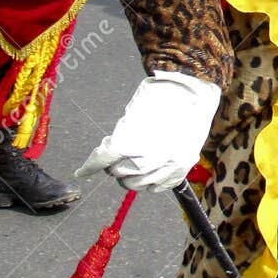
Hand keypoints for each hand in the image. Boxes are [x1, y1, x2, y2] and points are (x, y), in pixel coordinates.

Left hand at [77, 69, 221, 191]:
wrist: (195, 90)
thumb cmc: (161, 94)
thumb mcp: (132, 112)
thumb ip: (119, 136)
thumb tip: (108, 153)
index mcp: (134, 138)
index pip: (105, 159)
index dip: (91, 165)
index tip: (81, 172)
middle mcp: (152, 156)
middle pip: (120, 173)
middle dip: (112, 166)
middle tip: (114, 158)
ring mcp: (169, 164)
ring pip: (138, 184)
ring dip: (129, 176)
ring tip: (130, 164)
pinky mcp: (182, 168)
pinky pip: (158, 187)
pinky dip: (148, 181)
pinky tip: (147, 171)